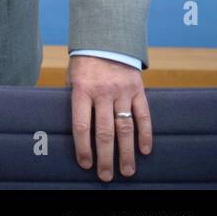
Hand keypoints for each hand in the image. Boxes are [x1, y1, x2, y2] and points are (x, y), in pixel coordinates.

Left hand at [68, 54, 152, 180]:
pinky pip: (143, 116)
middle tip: (106, 176)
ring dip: (126, 152)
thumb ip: (73, 100)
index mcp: (81, 90)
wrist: (107, 39)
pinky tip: (144, 150)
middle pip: (104, 132)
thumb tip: (73, 128)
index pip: (81, 125)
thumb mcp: (71, 77)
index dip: (83, 147)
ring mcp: (122, 92)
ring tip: (126, 171)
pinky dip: (145, 134)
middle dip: (104, 157)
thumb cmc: (84, 63)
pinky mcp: (138, 91)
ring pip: (125, 128)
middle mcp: (102, 93)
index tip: (84, 164)